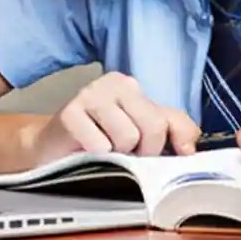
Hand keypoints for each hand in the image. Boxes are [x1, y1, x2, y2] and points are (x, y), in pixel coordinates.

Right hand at [22, 72, 200, 165]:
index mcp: (133, 88)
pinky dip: (96, 156)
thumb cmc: (98, 142)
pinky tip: (85, 149)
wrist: (51, 150)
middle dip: (142, 151)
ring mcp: (90, 94)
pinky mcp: (70, 112)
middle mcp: (114, 84)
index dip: (171, 145)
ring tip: (102, 149)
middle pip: (153, 127)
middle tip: (123, 153)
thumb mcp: (140, 135)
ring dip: (117, 154)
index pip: (173, 119)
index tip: (158, 155)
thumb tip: (189, 148)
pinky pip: (101, 145)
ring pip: (128, 137)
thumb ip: (173, 132)